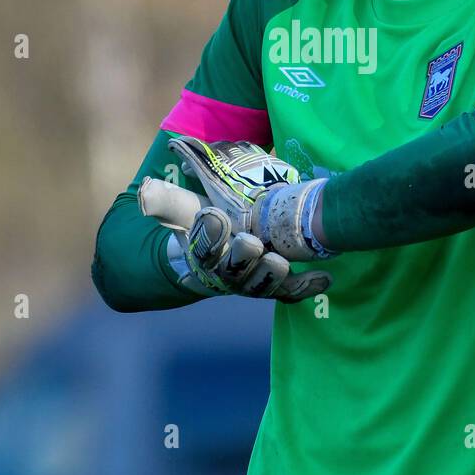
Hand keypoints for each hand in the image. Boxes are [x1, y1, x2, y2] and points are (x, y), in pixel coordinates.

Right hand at [139, 176, 330, 301]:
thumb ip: (166, 197)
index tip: (212, 217)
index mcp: (198, 254)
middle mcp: (223, 273)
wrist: (205, 256)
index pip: (199, 247)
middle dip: (240, 258)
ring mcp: (249, 282)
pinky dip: (306, 287)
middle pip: (231, 272)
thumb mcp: (179, 208)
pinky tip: (325, 279)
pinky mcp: (272, 285)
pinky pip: (288, 292)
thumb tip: (149, 182)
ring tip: (281, 263)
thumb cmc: (195, 224)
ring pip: (259, 286)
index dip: (206, 235)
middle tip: (252, 243)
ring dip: (271, 276)